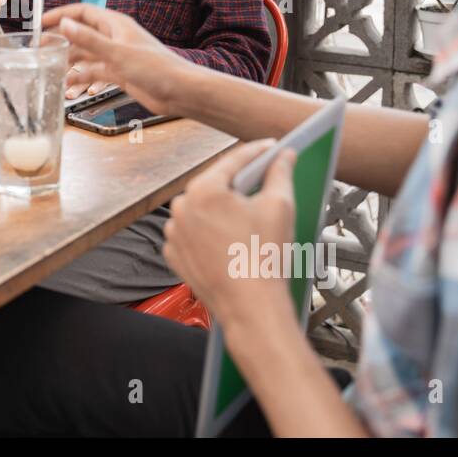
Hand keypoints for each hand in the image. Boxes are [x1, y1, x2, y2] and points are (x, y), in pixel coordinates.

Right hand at [43, 3, 192, 114]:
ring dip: (69, 61)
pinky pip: (93, 72)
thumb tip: (64, 24)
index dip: (60, 15)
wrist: (180, 92)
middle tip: (40, 49)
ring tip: (49, 69)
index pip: (82, 12)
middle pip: (80, 33)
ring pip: (85, 55)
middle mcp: (114, 38)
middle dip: (61, 40)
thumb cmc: (157, 68)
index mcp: (115, 25)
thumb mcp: (118, 54)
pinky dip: (81, 78)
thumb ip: (89, 40)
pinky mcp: (119, 73)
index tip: (41, 23)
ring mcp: (116, 56)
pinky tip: (69, 85)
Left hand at [162, 139, 296, 327]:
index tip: (271, 147)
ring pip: (204, 210)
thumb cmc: (264, 260)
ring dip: (224, 209)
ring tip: (250, 219)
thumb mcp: (280, 206)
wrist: (251, 309)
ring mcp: (174, 233)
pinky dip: (211, 232)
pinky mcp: (175, 255)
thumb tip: (283, 157)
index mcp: (203, 190)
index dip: (258, 151)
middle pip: (216, 185)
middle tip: (265, 181)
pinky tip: (233, 241)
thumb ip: (280, 173)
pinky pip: (195, 233)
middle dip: (241, 183)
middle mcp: (181, 208)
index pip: (234, 160)